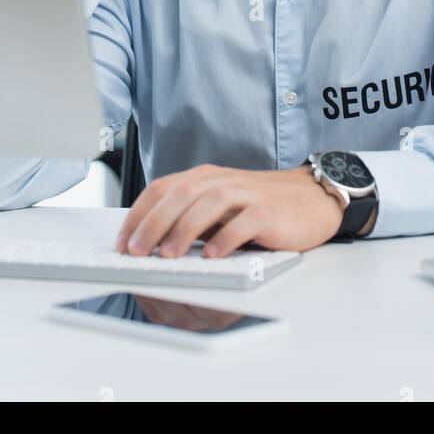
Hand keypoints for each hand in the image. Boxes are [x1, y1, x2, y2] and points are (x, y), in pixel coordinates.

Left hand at [114, 164, 346, 257]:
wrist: (310, 198)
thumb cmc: (259, 205)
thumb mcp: (218, 206)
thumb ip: (190, 216)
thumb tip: (151, 243)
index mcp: (203, 178)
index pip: (161, 188)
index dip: (138, 214)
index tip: (123, 242)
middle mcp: (221, 180)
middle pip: (179, 195)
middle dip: (153, 223)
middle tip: (137, 251)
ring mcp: (246, 193)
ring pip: (208, 204)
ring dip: (183, 230)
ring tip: (167, 256)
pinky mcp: (269, 211)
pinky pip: (244, 221)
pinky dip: (225, 238)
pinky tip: (212, 255)